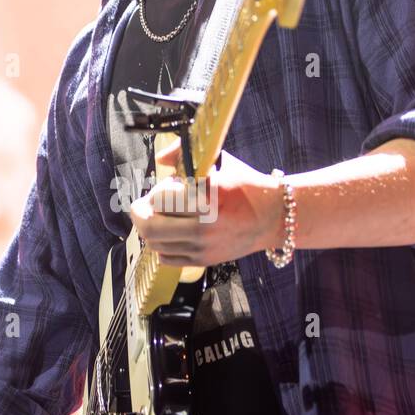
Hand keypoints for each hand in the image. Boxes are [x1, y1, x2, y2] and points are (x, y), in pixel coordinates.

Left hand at [128, 142, 283, 267]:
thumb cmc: (246, 186)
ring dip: (149, 227)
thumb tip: (160, 159)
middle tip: (142, 205)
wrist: (274, 217)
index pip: (162, 197)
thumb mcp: (220, 161)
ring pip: (155, 243)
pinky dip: (160, 246)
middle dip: (140, 212)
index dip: (157, 190)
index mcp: (209, 197)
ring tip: (159, 217)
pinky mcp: (205, 260)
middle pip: (152, 225)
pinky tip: (169, 233)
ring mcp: (204, 246)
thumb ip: (185, 154)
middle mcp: (205, 225)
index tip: (165, 186)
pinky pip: (166, 258)